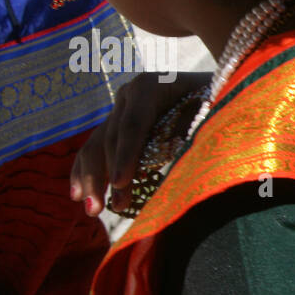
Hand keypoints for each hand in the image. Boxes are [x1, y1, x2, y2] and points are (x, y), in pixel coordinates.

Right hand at [72, 71, 209, 216]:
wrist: (214, 84)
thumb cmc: (218, 98)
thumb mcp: (210, 108)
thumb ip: (191, 128)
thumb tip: (177, 155)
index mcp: (150, 87)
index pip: (133, 125)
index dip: (125, 155)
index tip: (120, 183)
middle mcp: (128, 95)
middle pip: (110, 138)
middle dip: (106, 176)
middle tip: (104, 208)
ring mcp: (119, 109)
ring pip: (96, 145)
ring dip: (91, 179)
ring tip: (93, 210)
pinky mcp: (116, 125)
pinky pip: (94, 148)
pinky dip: (85, 171)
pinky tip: (77, 195)